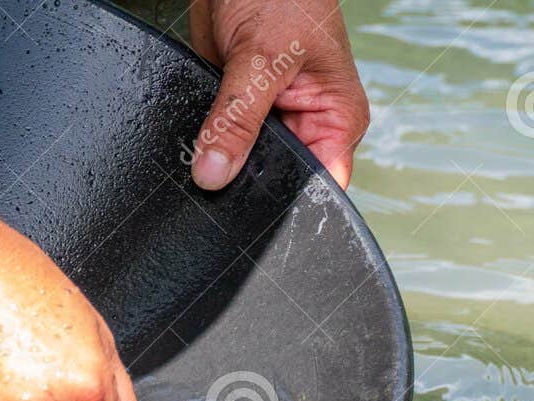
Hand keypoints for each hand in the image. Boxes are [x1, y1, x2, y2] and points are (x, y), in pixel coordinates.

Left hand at [188, 0, 370, 189]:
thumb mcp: (260, 59)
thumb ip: (237, 119)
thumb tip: (215, 173)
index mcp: (336, 118)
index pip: (322, 185)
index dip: (289, 202)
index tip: (253, 208)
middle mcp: (306, 124)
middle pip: (278, 179)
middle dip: (248, 182)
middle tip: (218, 179)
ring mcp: (270, 120)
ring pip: (244, 163)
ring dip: (224, 159)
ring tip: (207, 151)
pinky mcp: (238, 110)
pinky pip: (221, 140)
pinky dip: (207, 141)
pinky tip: (197, 138)